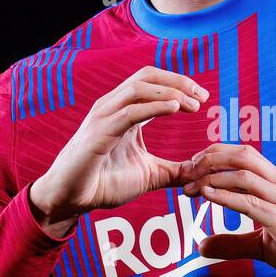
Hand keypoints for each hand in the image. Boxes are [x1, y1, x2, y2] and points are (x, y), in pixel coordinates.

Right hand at [30, 67, 208, 236]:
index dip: (179, 84)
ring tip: (192, 105)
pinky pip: (129, 112)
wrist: (72, 199)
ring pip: (138, 88)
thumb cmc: (104, 183)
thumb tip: (199, 171)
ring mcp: (104, 117)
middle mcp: (113, 107)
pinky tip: (174, 108)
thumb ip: (174, 171)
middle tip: (202, 96)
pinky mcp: (99, 133)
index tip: (203, 98)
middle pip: (147, 76)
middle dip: (177, 81)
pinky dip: (154, 106)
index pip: (153, 83)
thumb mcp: (149, 175)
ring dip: (169, 91)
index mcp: (125, 112)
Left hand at [179, 143, 275, 276]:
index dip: (216, 156)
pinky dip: (225, 196)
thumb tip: (201, 246)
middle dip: (210, 158)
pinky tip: (207, 196)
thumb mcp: (264, 245)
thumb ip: (234, 242)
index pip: (245, 156)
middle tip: (186, 171)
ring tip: (189, 187)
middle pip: (243, 155)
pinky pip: (251, 202)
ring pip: (244, 175)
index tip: (193, 168)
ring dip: (211, 178)